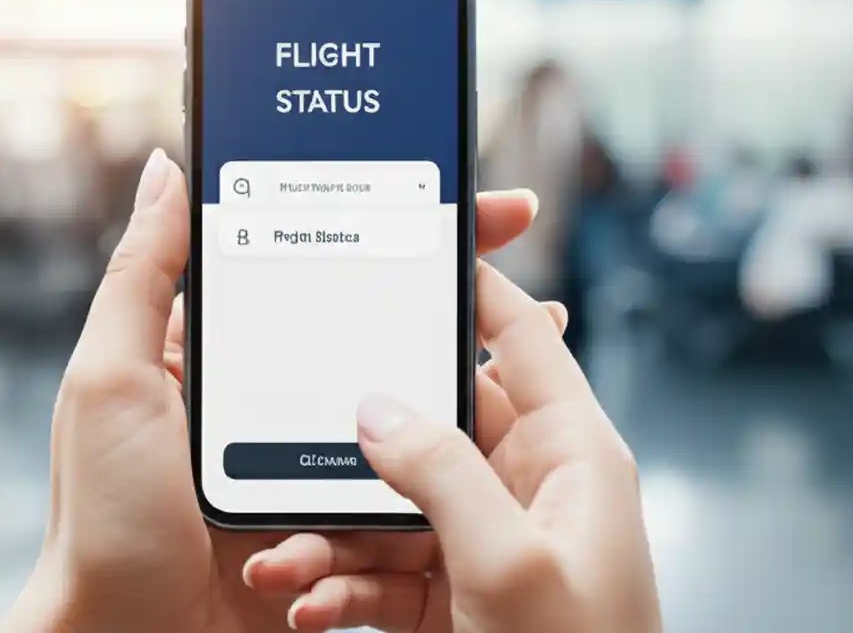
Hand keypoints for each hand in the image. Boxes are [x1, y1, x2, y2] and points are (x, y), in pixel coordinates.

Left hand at [0, 148, 541, 632]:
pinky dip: (438, 478)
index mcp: (219, 352)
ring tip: (524, 368)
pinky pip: (392, 494)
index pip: (316, 266)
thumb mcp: (112, 379)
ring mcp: (302, 463)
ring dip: (462, 392)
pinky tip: (479, 462)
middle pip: (372, 332)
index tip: (464, 209)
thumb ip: (142, 277)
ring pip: (399, 414)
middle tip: (522, 278)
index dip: (391, 229)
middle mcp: (268, 399)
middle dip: (449, 304)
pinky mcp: (327, 524)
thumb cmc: (101, 519)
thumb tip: (169, 171)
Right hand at [244, 263, 660, 631]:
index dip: (469, 290)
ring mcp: (489, 545)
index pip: (519, 342)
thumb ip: (442, 474)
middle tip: (295, 452)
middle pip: (431, 429)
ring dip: (332, 533)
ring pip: (393, 508)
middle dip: (357, 449)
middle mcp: (529, 489)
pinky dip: (342, 585)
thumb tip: (378, 407)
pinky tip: (306, 603)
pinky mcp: (457, 599)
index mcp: (571, 456)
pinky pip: (386, 570)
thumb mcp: (510, 565)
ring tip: (281, 565)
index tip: (405, 255)